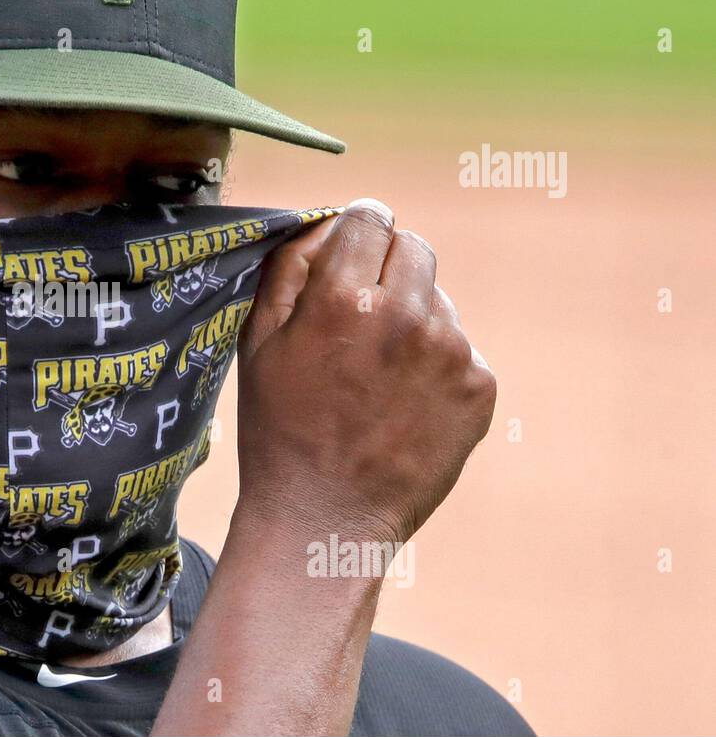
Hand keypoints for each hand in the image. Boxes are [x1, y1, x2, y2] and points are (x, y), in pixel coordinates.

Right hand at [234, 198, 495, 545]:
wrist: (325, 518)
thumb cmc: (279, 430)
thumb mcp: (258, 342)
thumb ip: (288, 268)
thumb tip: (326, 222)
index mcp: (342, 298)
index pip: (371, 217)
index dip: (357, 232)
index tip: (351, 253)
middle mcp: (405, 316)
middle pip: (414, 248)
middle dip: (388, 269)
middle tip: (360, 317)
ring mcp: (450, 353)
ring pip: (439, 301)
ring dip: (413, 320)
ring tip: (376, 377)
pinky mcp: (479, 388)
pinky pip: (460, 349)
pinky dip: (436, 366)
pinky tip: (402, 404)